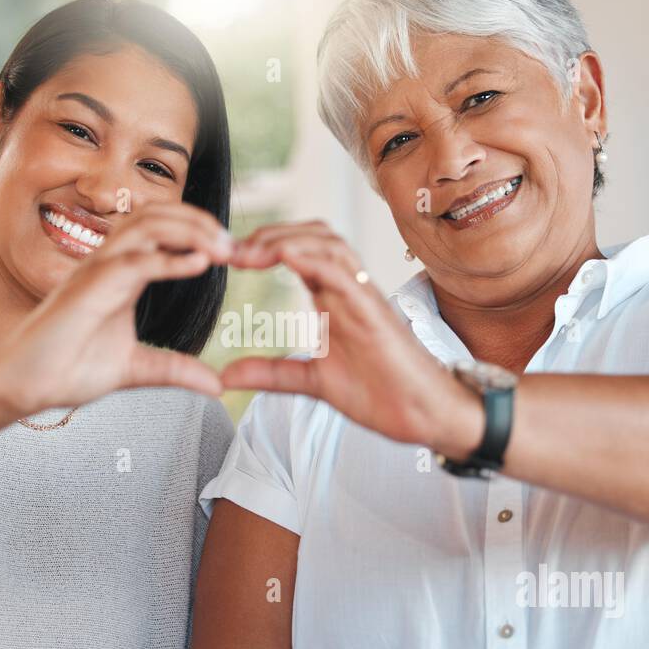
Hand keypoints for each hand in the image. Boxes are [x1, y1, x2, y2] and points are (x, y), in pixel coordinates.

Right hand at [0, 202, 232, 416]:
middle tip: (234, 245)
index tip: (233, 252)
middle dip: (199, 222)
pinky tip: (197, 263)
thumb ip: (176, 370)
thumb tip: (217, 386)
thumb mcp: (137, 370)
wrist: (25, 386)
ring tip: (222, 248)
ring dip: (189, 231)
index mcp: (123, 274)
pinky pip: (132, 262)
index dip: (198, 232)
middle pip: (157, 215)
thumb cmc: (68, 370)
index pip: (162, 230)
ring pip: (146, 227)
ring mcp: (96, 271)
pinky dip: (168, 259)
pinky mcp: (87, 288)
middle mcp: (109, 264)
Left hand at [222, 220, 484, 456]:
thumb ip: (272, 373)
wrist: (422, 414)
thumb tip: (226, 376)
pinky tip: (283, 257)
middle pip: (313, 234)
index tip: (227, 258)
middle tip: (232, 250)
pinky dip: (312, 258)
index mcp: (334, 298)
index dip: (263, 247)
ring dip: (286, 240)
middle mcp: (349, 288)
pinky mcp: (374, 310)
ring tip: (251, 252)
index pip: (300, 251)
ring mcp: (363, 295)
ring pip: (328, 243)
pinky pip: (343, 271)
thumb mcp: (311, 382)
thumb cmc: (379, 393)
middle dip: (271, 233)